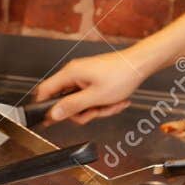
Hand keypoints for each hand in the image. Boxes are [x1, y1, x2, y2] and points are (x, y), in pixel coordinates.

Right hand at [33, 50, 151, 122]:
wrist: (140, 65)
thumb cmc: (122, 75)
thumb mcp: (95, 97)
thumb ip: (72, 106)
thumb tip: (53, 114)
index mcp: (70, 74)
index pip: (45, 91)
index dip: (44, 107)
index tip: (48, 120)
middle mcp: (74, 73)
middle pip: (65, 101)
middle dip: (81, 112)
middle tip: (94, 112)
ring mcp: (83, 76)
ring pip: (80, 102)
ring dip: (95, 108)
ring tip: (109, 105)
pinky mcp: (92, 79)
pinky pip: (90, 97)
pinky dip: (101, 103)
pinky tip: (113, 101)